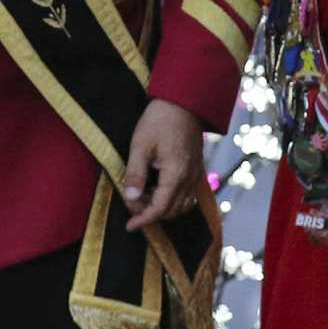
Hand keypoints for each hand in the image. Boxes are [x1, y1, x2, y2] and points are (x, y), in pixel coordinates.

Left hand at [122, 99, 204, 230]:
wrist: (183, 102)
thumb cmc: (159, 121)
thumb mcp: (140, 146)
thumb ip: (135, 174)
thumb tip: (129, 198)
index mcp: (176, 175)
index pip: (159, 209)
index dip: (143, 220)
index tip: (129, 226)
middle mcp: (190, 179)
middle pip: (171, 211)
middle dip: (150, 213)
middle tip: (131, 202)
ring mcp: (196, 174)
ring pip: (181, 205)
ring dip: (162, 208)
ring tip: (143, 196)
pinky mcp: (197, 169)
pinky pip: (188, 195)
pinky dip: (173, 200)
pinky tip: (159, 190)